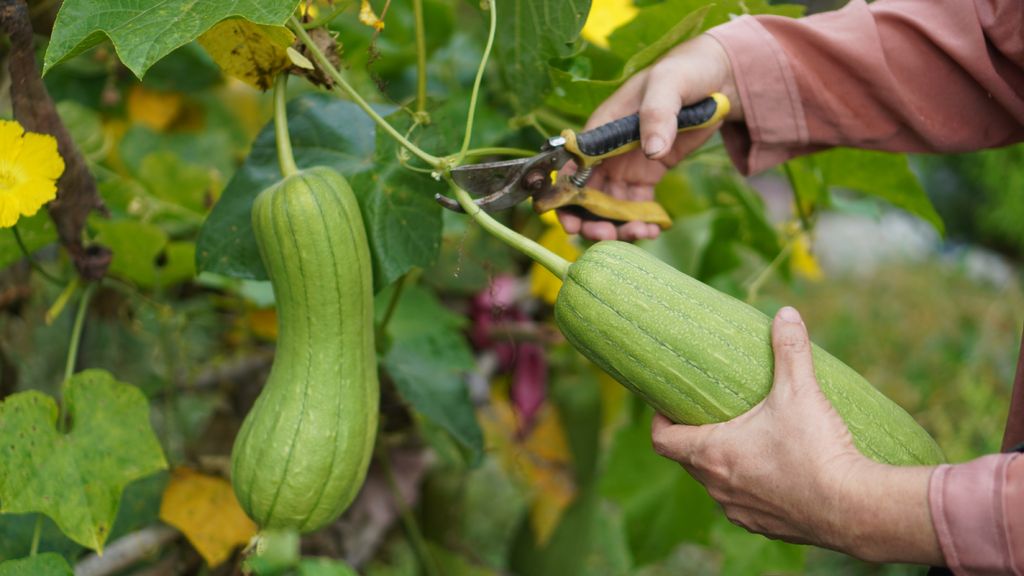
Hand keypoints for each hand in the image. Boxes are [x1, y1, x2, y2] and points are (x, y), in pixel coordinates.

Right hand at [558, 34, 742, 241]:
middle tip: (607, 236)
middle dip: (591, 220)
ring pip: (611, 207)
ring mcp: (627, 167)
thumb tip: (652, 152)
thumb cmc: (683, 74)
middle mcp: (608, 153)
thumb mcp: (669, 85)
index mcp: (601, 130)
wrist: (713, 80)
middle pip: (587, 195)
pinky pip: (638, 207)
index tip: (570, 222)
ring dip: (618, 226)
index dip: (565, 197)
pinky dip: (642, 222)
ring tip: (641, 233)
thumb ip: (658, 114)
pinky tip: (654, 230)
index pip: (572, 167)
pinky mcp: (648, 177)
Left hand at [650, 306, 942, 563]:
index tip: (669, 404)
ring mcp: (740, 511)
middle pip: (688, 460)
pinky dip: (750, 487)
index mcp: (712, 454)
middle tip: (710, 413)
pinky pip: (745, 505)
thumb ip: (789, 350)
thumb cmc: (816, 450)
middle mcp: (717, 488)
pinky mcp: (765, 528)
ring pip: (717, 485)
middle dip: (695, 436)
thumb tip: (786, 314)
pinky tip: (773, 471)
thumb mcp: (799, 392)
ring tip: (743, 439)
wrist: (855, 509)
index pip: (662, 439)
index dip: (660, 419)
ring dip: (723, 464)